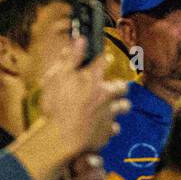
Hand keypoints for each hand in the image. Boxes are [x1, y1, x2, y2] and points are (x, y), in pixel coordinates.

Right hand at [38, 39, 130, 156]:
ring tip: (111, 107)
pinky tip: (102, 127)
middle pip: (122, 86)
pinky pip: (114, 128)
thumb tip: (80, 40)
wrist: (61, 139)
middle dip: (119, 86)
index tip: (104, 58)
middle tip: (112, 87)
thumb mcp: (57, 77)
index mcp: (93, 79)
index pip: (104, 61)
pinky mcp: (107, 132)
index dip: (104, 58)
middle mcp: (106, 95)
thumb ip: (71, 58)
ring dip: (119, 106)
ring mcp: (109, 114)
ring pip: (123, 107)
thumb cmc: (57, 106)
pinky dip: (109, 127)